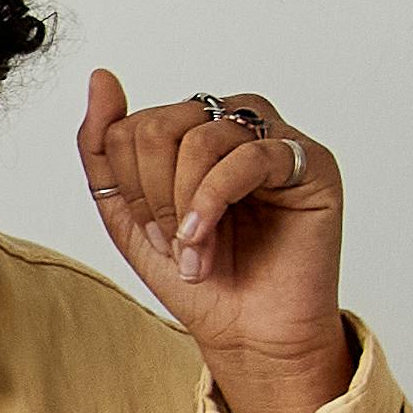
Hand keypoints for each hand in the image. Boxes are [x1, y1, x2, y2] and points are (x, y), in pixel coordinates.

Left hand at [77, 66, 351, 412]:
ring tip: (194, 250)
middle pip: (160, 124)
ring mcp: (274, 140)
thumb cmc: (200, 279)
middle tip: (172, 242)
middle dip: (153, 195)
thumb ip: (104, 149)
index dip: (129, 185)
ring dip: (183, 205)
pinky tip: (206, 238)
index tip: (152, 233)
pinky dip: (214, 200)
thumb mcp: (128, 216)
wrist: (248, 335)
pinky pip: (250, 154)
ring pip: (200, 136)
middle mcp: (233, 127)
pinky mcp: (311, 163)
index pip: (133, 124)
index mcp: (192, 134)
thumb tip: (101, 77)